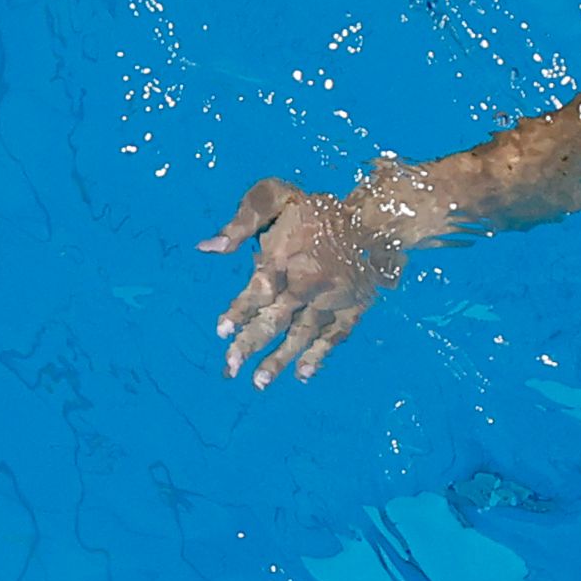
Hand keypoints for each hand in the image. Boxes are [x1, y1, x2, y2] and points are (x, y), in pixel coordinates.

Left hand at [197, 179, 404, 387]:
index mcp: (283, 257)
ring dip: (280, 359)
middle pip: (275, 319)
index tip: (221, 332)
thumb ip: (242, 221)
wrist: (373, 217)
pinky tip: (304, 374)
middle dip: (251, 344)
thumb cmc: (314, 208)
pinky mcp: (353, 309)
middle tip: (230, 368)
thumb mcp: (275, 196)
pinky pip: (335, 336)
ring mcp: (331, 300)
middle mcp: (306, 284)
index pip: (256, 291)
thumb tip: (207, 247)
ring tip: (259, 383)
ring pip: (302, 334)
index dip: (238, 312)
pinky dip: (320, 356)